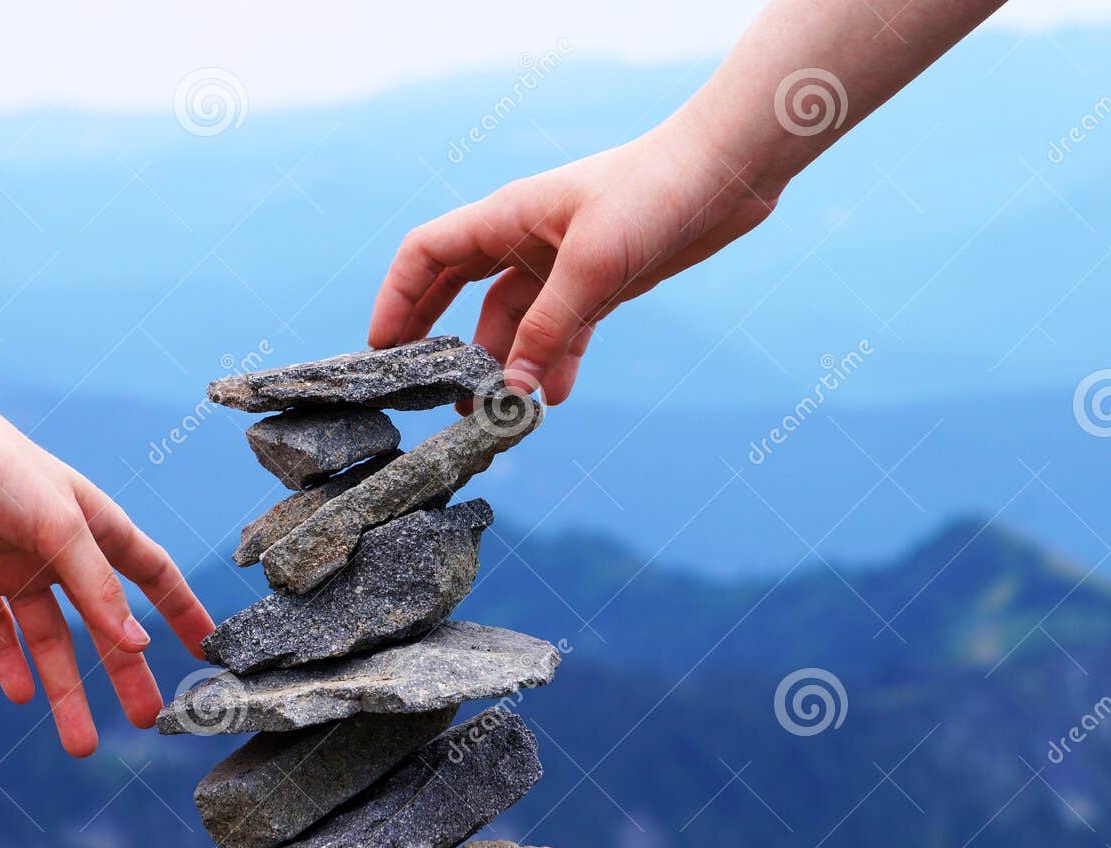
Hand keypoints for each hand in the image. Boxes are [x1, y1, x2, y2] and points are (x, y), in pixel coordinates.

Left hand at [0, 389, 213, 756]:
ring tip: (81, 745)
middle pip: (104, 625)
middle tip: (148, 720)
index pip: (152, 576)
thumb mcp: (57, 525)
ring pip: (50, 643)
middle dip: (125, 674)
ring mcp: (15, 569)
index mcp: (96, 526)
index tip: (207, 650)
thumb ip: (97, 587)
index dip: (181, 611)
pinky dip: (8, 664)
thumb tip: (136, 646)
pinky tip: (21, 697)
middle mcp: (60, 552)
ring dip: (64, 691)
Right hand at [369, 116, 778, 405]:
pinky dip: (555, 362)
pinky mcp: (601, 282)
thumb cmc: (655, 192)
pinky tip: (555, 398)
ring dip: (504, 364)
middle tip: (422, 390)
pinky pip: (562, 330)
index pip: (426, 255)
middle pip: (457, 291)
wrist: (728, 172)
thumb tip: (513, 391)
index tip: (382, 349)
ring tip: (492, 413)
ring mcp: (561, 262)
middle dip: (439, 340)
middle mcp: (525, 238)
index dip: (396, 299)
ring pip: (514, 321)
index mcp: (506, 217)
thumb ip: (549, 329)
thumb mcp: (594, 266)